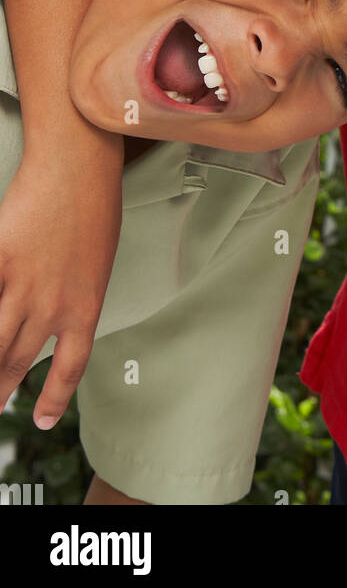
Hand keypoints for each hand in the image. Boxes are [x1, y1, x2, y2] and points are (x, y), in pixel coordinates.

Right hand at [0, 149, 121, 425]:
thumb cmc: (94, 206)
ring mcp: (20, 283)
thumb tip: (56, 322)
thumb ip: (75, 297)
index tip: (43, 421)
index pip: (69, 367)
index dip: (53, 398)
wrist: (78, 166)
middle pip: (17, 361)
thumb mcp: (97, 263)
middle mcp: (51, 304)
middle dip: (0, 390)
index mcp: (85, 306)